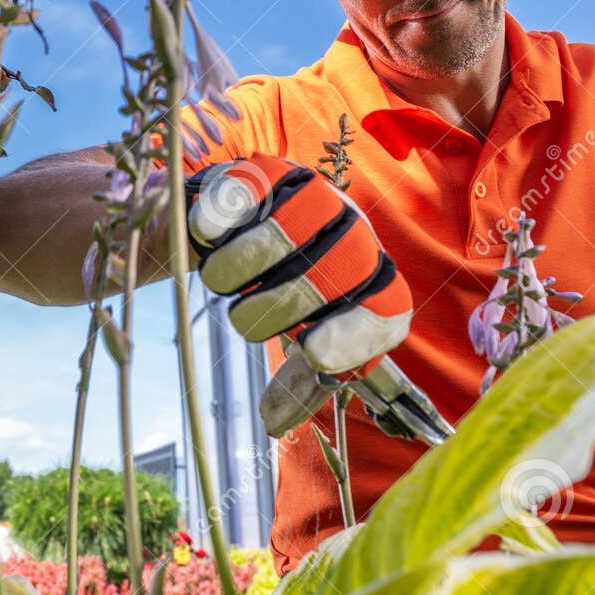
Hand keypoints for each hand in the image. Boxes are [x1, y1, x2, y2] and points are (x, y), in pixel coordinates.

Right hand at [186, 154, 411, 377]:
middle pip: (341, 266)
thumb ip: (294, 383)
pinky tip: (206, 238)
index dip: (357, 335)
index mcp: (369, 282)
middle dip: (283, 304)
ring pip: (290, 228)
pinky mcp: (267, 169)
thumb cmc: (270, 290)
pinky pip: (247, 193)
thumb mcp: (291, 336)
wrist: (231, 231)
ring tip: (220, 282)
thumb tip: (273, 425)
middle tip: (244, 320)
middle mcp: (352, 232)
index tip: (313, 354)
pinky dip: (220, 223)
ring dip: (244, 267)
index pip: (387, 310)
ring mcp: (311, 193)